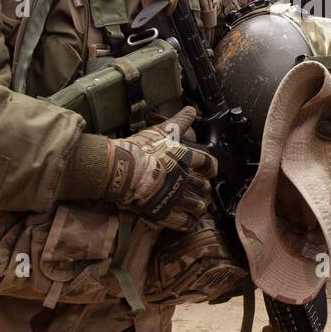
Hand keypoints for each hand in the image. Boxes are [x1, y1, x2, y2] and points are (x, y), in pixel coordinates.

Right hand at [104, 107, 217, 230]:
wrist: (119, 170)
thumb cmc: (137, 149)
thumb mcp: (160, 131)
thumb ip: (178, 121)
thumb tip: (192, 109)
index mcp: (184, 158)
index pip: (207, 163)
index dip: (211, 168)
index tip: (211, 171)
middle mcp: (183, 178)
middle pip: (203, 186)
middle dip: (204, 188)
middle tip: (202, 190)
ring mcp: (175, 197)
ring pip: (197, 205)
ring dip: (199, 205)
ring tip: (198, 206)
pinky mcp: (164, 213)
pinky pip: (184, 222)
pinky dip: (188, 222)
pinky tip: (188, 221)